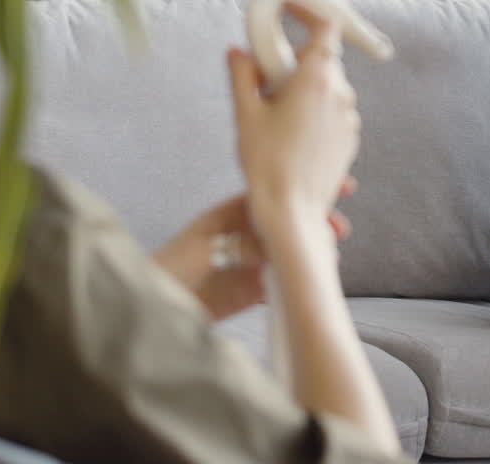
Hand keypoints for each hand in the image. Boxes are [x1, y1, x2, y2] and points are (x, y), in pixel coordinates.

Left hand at [154, 179, 357, 319]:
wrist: (149, 306)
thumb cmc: (167, 270)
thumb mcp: (199, 250)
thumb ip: (234, 245)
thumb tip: (268, 246)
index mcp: (230, 215)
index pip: (272, 193)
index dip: (300, 186)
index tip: (331, 183)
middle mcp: (244, 235)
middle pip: (288, 220)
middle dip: (315, 218)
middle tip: (340, 225)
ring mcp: (249, 262)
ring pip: (290, 249)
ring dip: (312, 248)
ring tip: (332, 253)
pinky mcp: (250, 291)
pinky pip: (283, 281)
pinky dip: (300, 277)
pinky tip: (318, 277)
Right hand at [227, 1, 361, 235]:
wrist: (292, 212)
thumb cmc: (265, 162)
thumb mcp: (245, 115)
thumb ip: (242, 75)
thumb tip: (238, 52)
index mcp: (316, 79)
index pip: (325, 28)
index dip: (310, 13)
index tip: (291, 10)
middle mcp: (341, 94)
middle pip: (324, 59)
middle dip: (298, 61)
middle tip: (268, 78)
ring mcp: (350, 118)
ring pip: (329, 87)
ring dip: (307, 88)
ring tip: (277, 113)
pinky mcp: (351, 139)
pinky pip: (334, 111)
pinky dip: (316, 110)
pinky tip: (293, 133)